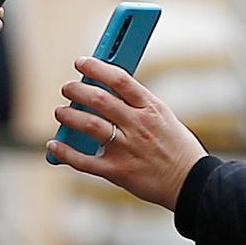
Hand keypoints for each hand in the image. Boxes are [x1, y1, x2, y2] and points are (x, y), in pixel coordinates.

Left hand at [46, 58, 205, 206]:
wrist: (190, 182)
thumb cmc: (175, 148)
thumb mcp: (163, 118)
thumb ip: (137, 106)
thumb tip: (105, 92)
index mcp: (151, 108)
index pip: (120, 80)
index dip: (97, 68)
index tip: (81, 62)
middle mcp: (138, 125)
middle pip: (99, 99)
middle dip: (77, 90)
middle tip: (67, 88)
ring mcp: (127, 148)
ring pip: (89, 125)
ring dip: (69, 116)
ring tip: (60, 111)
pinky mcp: (117, 170)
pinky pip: (83, 160)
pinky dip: (65, 152)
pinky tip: (54, 144)